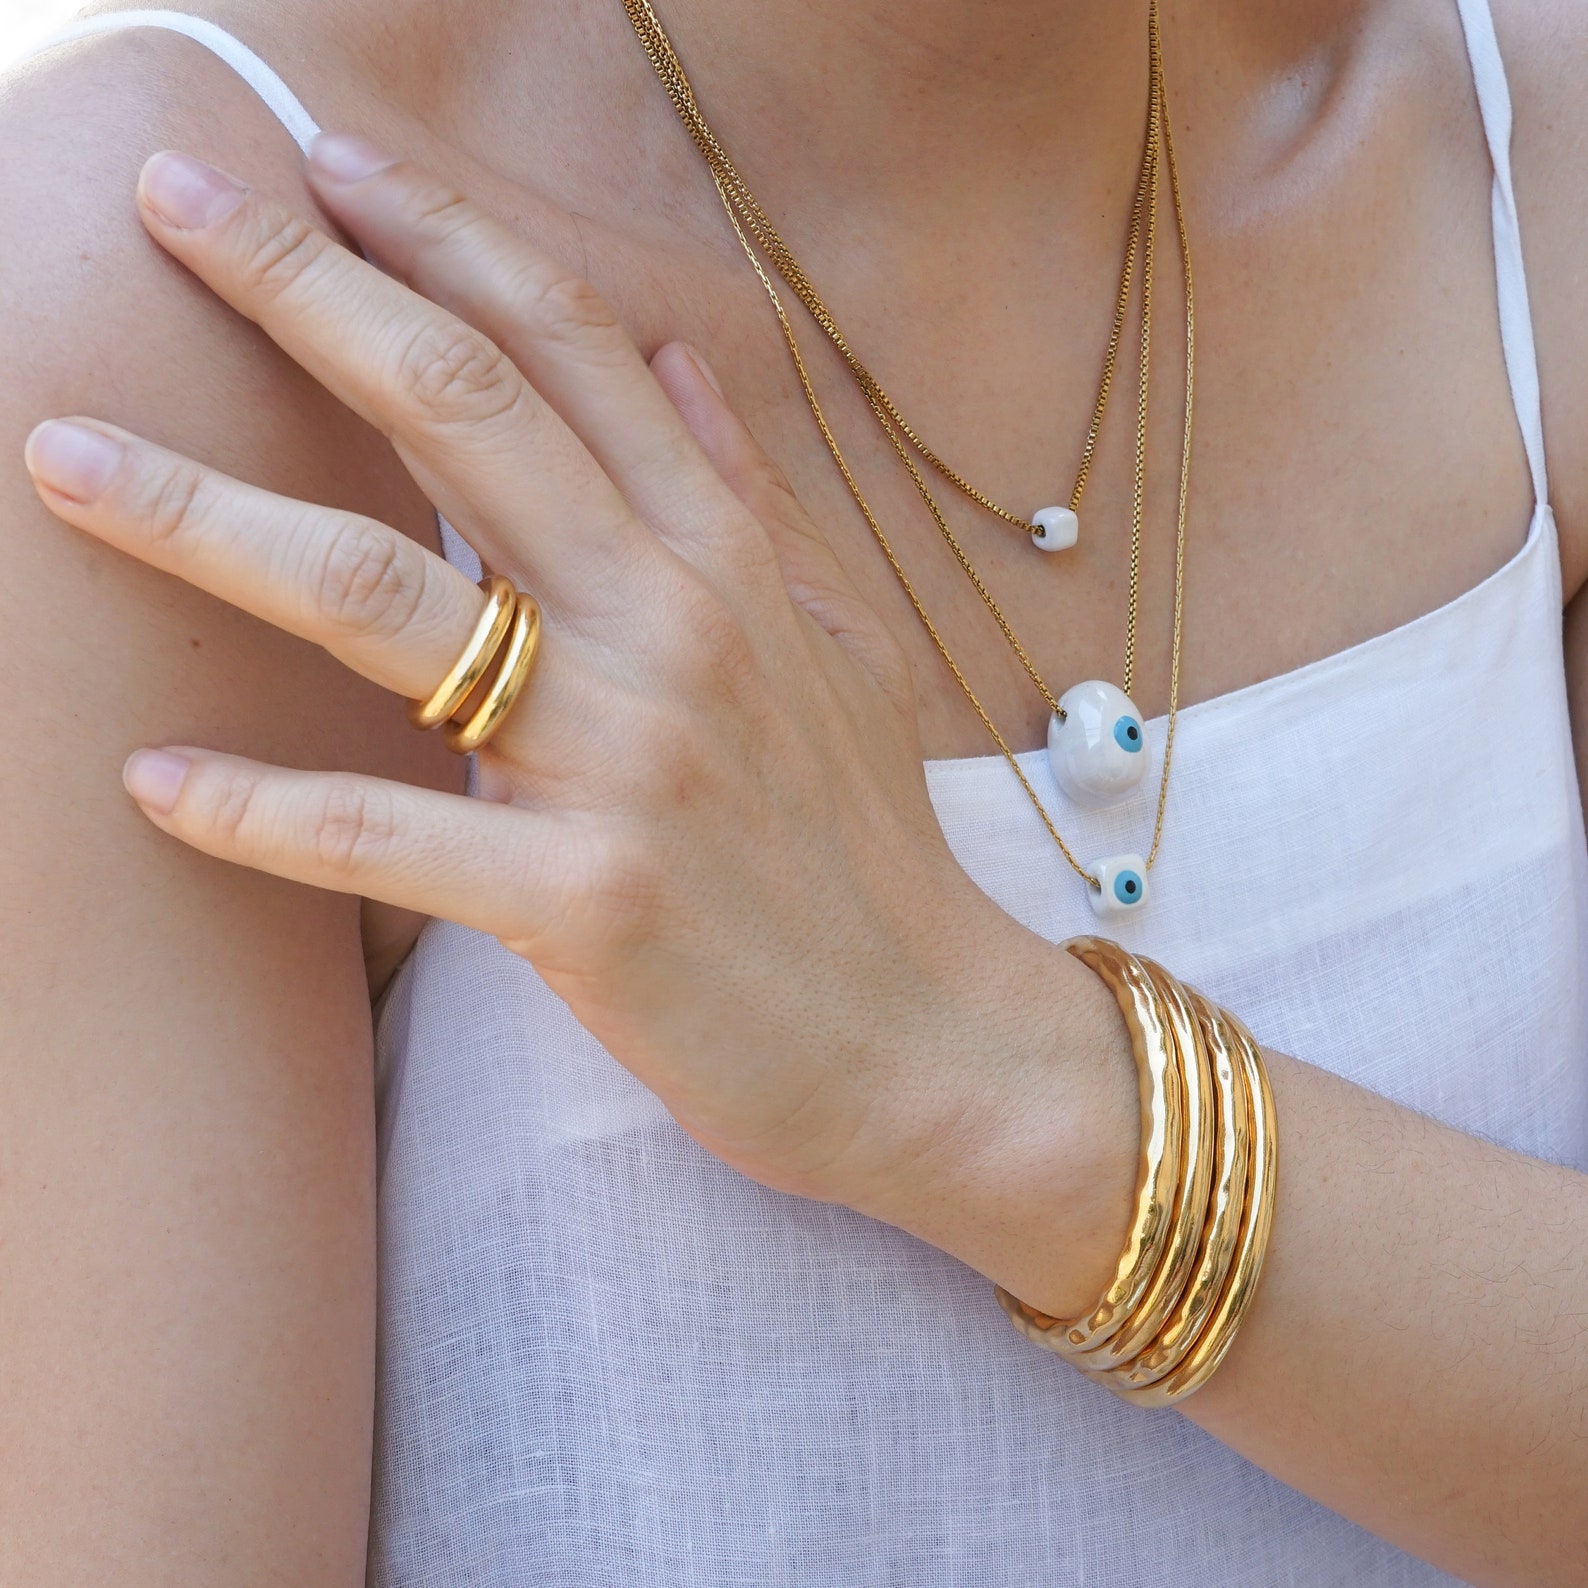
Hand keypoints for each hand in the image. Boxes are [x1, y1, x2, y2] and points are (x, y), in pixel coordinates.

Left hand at [24, 139, 1134, 1301]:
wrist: (925, 1038)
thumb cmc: (869, 848)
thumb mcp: (840, 646)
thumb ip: (753, 499)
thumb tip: (684, 360)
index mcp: (729, 561)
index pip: (575, 352)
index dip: (447, 236)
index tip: (325, 165)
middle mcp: (675, 629)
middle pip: (464, 416)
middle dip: (306, 293)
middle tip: (171, 200)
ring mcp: (631, 762)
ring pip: (385, 602)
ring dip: (208, 518)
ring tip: (67, 460)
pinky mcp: (590, 901)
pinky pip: (386, 836)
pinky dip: (259, 808)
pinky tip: (154, 777)